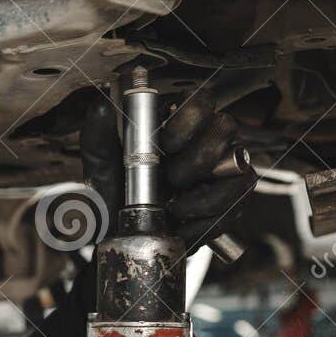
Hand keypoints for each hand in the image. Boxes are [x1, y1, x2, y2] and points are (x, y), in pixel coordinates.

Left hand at [79, 92, 254, 246]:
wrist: (125, 237)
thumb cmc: (117, 195)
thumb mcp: (101, 166)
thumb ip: (98, 133)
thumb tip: (104, 105)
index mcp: (177, 121)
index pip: (202, 99)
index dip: (189, 119)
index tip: (167, 144)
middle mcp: (206, 139)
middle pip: (224, 129)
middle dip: (194, 162)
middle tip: (169, 181)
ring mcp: (224, 169)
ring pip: (237, 167)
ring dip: (203, 195)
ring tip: (174, 208)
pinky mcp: (233, 199)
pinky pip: (237, 203)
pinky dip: (207, 221)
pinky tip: (184, 226)